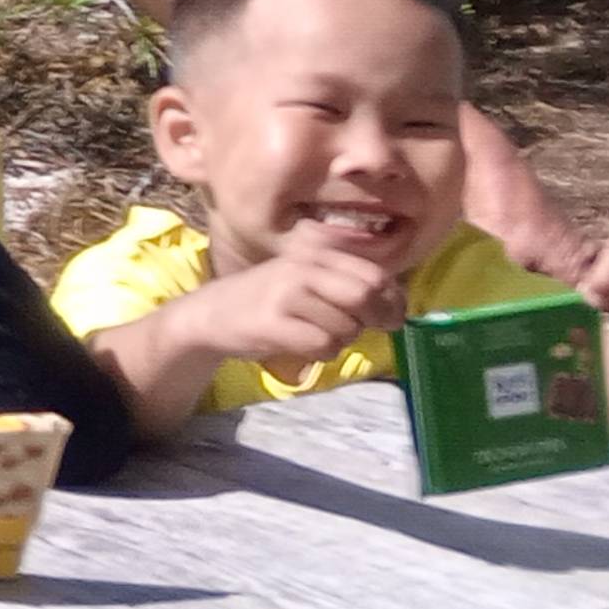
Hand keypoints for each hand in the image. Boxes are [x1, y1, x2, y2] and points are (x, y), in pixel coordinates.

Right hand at [183, 241, 413, 376]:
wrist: (210, 313)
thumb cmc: (268, 298)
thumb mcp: (306, 278)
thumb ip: (346, 283)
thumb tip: (397, 306)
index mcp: (315, 254)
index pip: (374, 275)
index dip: (394, 300)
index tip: (392, 316)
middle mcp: (302, 269)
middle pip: (364, 296)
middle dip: (377, 318)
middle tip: (371, 330)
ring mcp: (286, 295)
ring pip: (345, 327)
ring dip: (342, 339)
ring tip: (319, 333)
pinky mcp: (273, 324)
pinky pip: (323, 345)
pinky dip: (323, 353)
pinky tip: (303, 345)